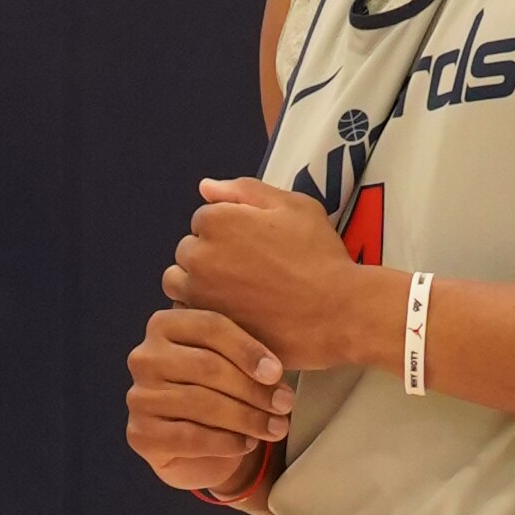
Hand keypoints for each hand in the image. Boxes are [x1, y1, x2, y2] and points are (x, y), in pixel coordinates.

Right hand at [126, 305, 291, 496]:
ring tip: (275, 427)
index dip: (247, 349)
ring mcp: (139, 397)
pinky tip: (248, 443)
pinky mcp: (141, 435)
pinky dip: (226, 442)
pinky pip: (191, 437)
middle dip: (252, 389)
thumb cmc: (220, 390)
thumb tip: (273, 371)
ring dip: (247, 418)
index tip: (277, 372)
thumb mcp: (233, 360)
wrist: (197, 445)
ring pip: (202, 403)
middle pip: (207, 366)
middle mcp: (144, 357)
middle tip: (284, 404)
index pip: (209, 326)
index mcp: (165, 324)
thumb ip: (246, 349)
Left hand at [163, 176, 370, 371]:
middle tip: (247, 270)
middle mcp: (199, 256)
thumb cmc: (319, 255)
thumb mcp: (294, 206)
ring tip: (235, 292)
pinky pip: (189, 314)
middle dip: (209, 255)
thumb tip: (205, 187)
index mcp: (217, 221)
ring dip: (197, 284)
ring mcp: (199, 295)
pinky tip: (233, 313)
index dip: (228, 229)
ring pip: (178, 283)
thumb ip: (245, 191)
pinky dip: (203, 312)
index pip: (203, 218)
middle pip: (187, 250)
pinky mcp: (206, 326)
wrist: (336, 313)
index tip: (254, 244)